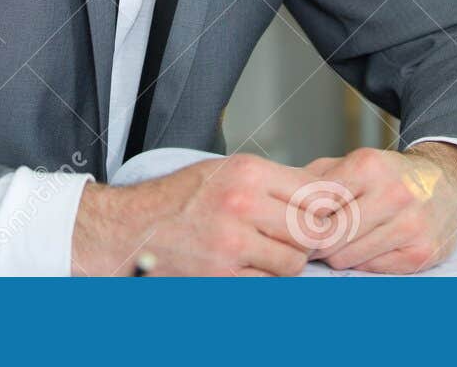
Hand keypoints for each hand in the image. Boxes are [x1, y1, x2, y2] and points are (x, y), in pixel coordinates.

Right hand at [70, 154, 319, 275]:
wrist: (130, 229)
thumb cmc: (179, 199)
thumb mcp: (225, 172)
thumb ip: (271, 183)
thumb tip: (321, 199)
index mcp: (247, 171)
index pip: (316, 191)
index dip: (326, 208)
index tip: (321, 215)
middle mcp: (242, 203)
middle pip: (312, 230)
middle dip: (309, 239)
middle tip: (296, 239)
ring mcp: (232, 242)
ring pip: (293, 262)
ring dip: (287, 263)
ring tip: (267, 253)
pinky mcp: (222, 276)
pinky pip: (267, 284)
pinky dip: (263, 280)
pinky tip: (246, 268)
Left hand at [298, 143, 456, 273]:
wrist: (450, 185)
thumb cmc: (391, 175)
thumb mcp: (355, 163)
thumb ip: (316, 179)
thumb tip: (279, 201)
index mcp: (370, 166)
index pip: (317, 203)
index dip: (301, 217)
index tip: (297, 223)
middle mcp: (394, 194)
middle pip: (330, 236)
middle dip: (315, 241)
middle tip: (311, 241)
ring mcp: (411, 226)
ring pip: (347, 257)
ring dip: (337, 254)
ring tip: (340, 242)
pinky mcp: (422, 253)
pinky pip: (372, 270)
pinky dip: (363, 263)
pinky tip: (366, 248)